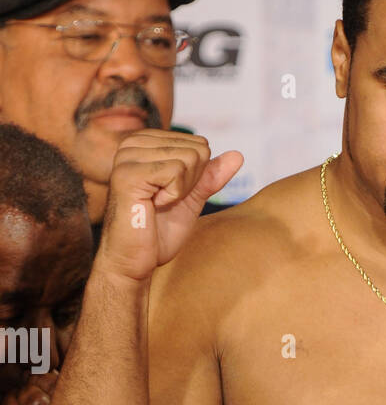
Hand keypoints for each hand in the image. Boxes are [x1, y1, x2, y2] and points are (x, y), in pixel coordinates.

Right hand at [96, 130, 242, 282]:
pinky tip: (153, 205)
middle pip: (196, 150)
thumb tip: (238, 155)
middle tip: (163, 203)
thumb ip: (210, 176)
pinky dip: (173, 195)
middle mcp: (133, 142)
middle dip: (190, 184)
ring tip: (156, 204)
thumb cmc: (157, 233)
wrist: (134, 261)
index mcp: (145, 143)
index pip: (199, 145)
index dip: (195, 178)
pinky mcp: (128, 172)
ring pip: (189, 159)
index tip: (169, 195)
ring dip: (180, 191)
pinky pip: (177, 171)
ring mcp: (127, 155)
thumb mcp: (191, 199)